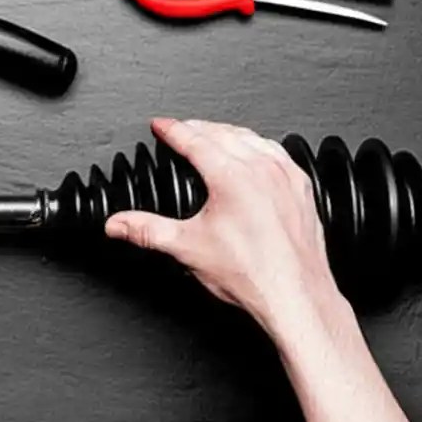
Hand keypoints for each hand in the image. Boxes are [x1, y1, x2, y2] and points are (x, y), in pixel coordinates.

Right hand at [105, 118, 342, 334]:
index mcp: (232, 176)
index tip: (161, 125)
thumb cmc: (253, 275)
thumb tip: (119, 224)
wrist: (294, 296)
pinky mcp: (303, 189)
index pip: (194, 140)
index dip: (172, 130)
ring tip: (213, 135)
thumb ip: (146, 231)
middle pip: (223, 132)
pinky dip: (259, 146)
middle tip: (180, 128)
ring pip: (253, 138)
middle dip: (197, 127)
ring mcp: (287, 177)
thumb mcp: (186, 248)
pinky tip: (256, 155)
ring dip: (228, 132)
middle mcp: (263, 169)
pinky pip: (279, 153)